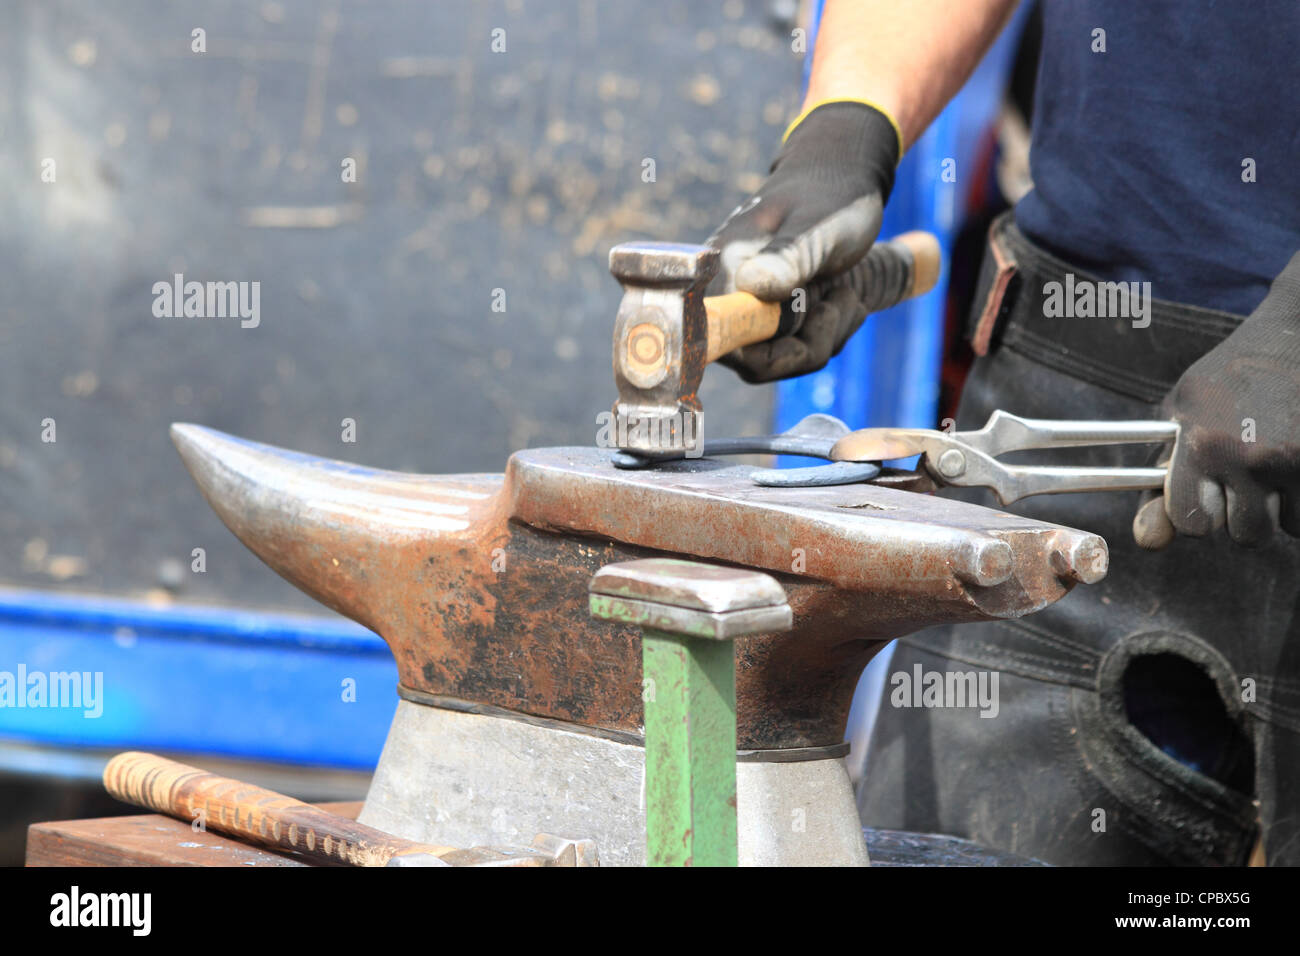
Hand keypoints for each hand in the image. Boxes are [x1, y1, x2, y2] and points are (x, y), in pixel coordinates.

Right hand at [707, 100, 900, 381]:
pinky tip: (843, 297)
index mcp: (727, 269)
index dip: (763, 348)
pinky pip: (799, 351)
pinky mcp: (776, 318)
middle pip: (756, 361)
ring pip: (783, 359)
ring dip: (827, 335)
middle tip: (840, 299)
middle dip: (808, 344)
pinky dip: (830, 332)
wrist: (846, 181)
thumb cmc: (832, 196)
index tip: (804, 319)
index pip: (721, 339)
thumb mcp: (818, 227)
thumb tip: (751, 288)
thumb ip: (787, 257)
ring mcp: (754, 310)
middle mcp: (731, 296)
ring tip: (845, 291)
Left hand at [1134, 250, 1299, 547]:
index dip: (1198, 515)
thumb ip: (1160, 481)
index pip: (1191, 523)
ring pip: (1286, 528)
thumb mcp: (1181, 416)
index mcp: (1202, 444)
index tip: (1205, 495)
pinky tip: (1296, 462)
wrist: (1296, 333)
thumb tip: (1148, 543)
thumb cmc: (1229, 379)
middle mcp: (1249, 455)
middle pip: (1245, 535)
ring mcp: (1293, 459)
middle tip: (1248, 475)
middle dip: (1246, 514)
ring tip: (1276, 463)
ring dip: (1282, 507)